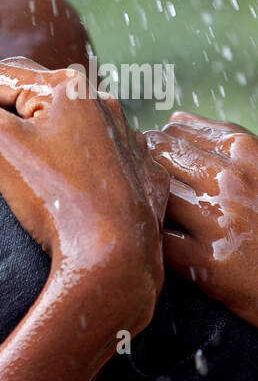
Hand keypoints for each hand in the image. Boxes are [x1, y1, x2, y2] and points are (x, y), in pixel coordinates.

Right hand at [0, 53, 169, 333]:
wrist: (117, 266)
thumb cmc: (56, 201)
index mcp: (66, 87)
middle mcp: (101, 102)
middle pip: (26, 92)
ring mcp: (124, 138)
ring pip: (62, 119)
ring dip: (24, 121)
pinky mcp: (138, 173)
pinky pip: (93, 151)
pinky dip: (64, 151)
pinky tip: (49, 165)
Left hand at [145, 110, 257, 328]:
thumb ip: (219, 138)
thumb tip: (174, 118)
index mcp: (243, 151)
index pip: (175, 131)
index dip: (158, 145)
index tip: (153, 158)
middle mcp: (230, 181)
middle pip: (158, 156)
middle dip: (145, 167)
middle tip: (138, 182)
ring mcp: (218, 220)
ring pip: (156, 194)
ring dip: (147, 202)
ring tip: (147, 210)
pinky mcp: (208, 262)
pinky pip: (160, 240)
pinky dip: (153, 239)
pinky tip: (156, 241)